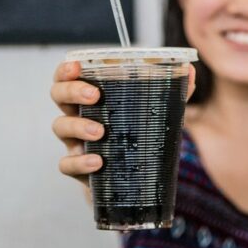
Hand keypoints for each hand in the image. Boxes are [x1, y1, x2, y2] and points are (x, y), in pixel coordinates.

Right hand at [50, 60, 196, 186]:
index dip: (66, 70)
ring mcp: (76, 142)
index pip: (68, 77)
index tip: (78, 67)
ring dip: (78, 126)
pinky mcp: (80, 169)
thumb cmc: (139, 136)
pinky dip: (79, 162)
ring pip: (60, 126)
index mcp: (91, 98)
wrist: (136, 179)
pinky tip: (97, 162)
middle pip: (58, 95)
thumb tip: (189, 71)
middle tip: (95, 96)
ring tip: (101, 131)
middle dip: (72, 91)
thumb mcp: (156, 113)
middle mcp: (78, 115)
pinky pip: (66, 165)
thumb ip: (172, 92)